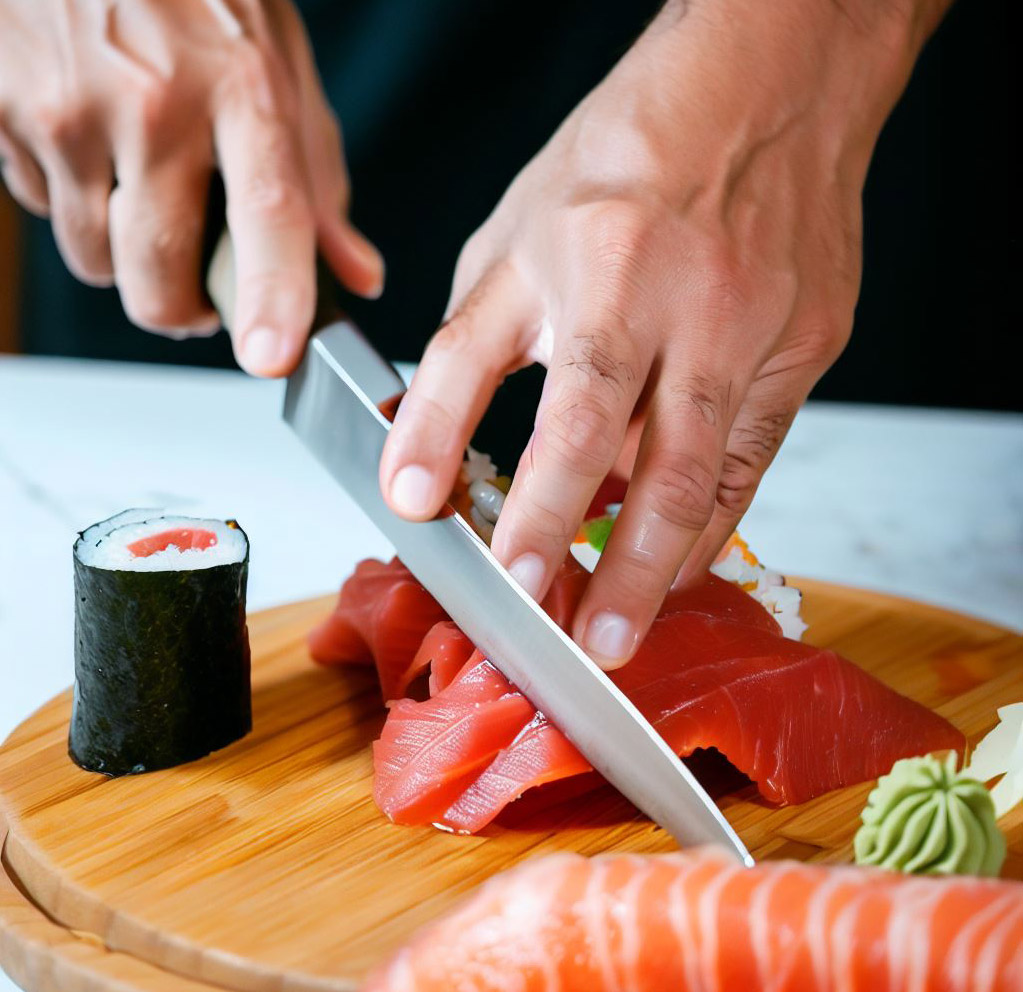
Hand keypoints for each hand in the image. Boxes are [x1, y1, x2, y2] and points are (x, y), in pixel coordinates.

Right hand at [0, 0, 382, 374]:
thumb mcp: (278, 66)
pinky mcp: (2, 108)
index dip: (271, 294)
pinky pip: (40, 209)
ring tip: (140, 186)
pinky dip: (70, 201)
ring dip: (122, 255)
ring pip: (95, 260)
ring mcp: (69, 106)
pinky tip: (90, 145)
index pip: (267, 212)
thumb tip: (355, 275)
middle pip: (159, 275)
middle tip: (196, 291)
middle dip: (179, 309)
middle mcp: (155, 102)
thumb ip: (317, 180)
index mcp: (243, 89)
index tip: (269, 355)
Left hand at [381, 0, 943, 666]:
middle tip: (544, 619)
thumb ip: (474, 345)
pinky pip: (751, 462)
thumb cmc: (632, 166)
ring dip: (649, 564)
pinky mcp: (803, 351)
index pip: (479, 355)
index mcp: (572, 248)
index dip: (439, 435)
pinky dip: (706, 527)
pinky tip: (672, 569)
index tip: (413, 507)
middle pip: (599, 430)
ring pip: (694, 471)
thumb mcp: (519, 234)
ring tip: (615, 631)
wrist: (769, 98)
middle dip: (564, 534)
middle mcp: (660, 289)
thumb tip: (426, 458)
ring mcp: (744, 324)